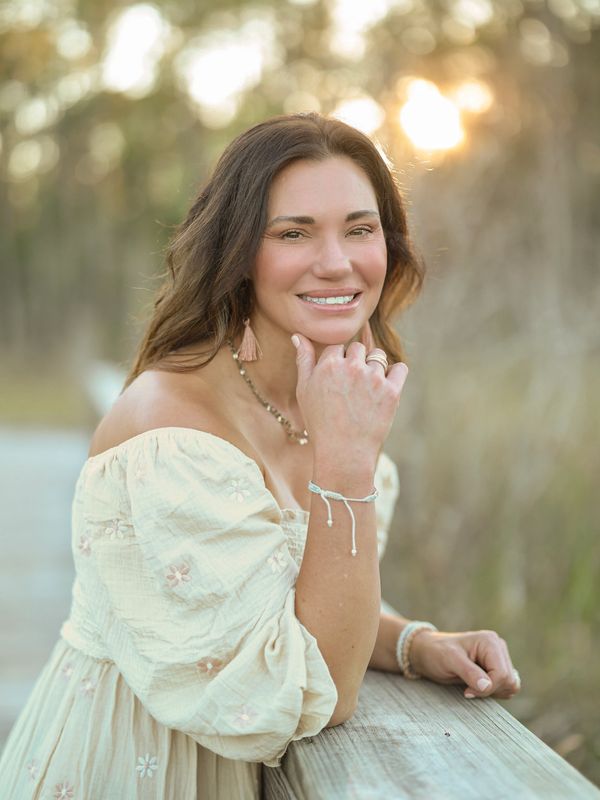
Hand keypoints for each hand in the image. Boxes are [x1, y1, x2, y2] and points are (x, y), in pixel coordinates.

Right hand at [291, 334, 408, 460]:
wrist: (343, 452)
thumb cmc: (320, 423)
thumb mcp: (304, 391)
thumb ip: (304, 360)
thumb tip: (299, 336)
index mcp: (329, 364)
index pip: (338, 346)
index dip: (338, 362)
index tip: (338, 380)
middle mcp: (352, 367)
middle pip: (359, 348)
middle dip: (357, 362)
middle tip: (352, 387)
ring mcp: (374, 378)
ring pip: (379, 357)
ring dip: (374, 368)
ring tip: (366, 392)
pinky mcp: (392, 391)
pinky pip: (400, 369)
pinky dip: (395, 374)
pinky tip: (385, 387)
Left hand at [408, 629, 520, 699]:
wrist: (428, 653)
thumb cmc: (436, 653)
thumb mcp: (450, 661)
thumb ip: (469, 672)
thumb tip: (487, 686)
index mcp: (490, 642)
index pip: (502, 675)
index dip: (487, 688)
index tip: (467, 690)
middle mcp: (498, 648)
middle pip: (509, 681)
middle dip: (490, 690)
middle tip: (468, 688)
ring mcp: (499, 658)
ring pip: (511, 685)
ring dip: (492, 691)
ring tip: (472, 685)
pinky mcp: (497, 668)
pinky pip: (507, 687)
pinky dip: (494, 691)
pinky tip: (477, 685)